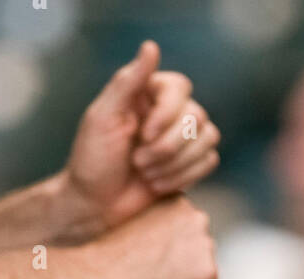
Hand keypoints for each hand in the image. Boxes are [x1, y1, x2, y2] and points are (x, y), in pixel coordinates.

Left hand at [55, 40, 220, 239]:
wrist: (96, 206)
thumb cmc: (93, 160)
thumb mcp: (103, 117)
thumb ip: (128, 82)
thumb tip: (151, 47)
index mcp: (145, 94)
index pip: (180, 87)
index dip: (167, 113)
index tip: (143, 134)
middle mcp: (167, 112)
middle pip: (197, 116)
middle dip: (168, 147)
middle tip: (138, 163)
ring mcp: (181, 139)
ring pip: (208, 138)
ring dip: (176, 164)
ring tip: (146, 176)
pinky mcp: (190, 164)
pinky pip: (210, 161)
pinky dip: (185, 177)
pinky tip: (158, 186)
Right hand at [80, 195, 218, 278]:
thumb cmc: (106, 260)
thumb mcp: (139, 228)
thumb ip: (165, 233)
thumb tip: (183, 254)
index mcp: (178, 201)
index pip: (189, 239)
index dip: (165, 256)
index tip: (142, 257)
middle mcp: (198, 217)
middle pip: (200, 258)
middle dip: (180, 270)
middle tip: (147, 272)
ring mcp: (206, 245)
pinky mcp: (209, 275)